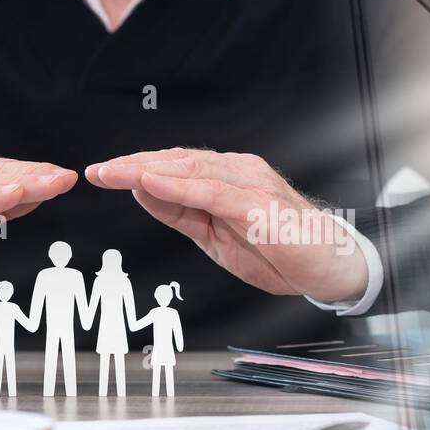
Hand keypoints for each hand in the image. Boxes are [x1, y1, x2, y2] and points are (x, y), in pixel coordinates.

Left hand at [84, 148, 367, 302]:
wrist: (332, 267)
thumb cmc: (284, 252)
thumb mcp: (217, 238)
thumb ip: (182, 214)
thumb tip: (143, 192)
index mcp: (229, 179)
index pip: (175, 167)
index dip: (136, 168)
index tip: (102, 173)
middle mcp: (239, 172)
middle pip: (177, 162)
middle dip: (132, 165)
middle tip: (96, 171)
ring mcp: (251, 184)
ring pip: (189, 170)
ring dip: (146, 170)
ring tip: (113, 173)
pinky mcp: (259, 205)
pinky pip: (212, 191)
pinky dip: (178, 186)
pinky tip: (152, 183)